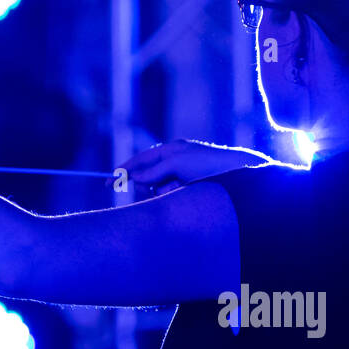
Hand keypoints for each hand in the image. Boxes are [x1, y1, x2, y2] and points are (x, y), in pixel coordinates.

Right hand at [116, 140, 267, 192]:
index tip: (109, 182)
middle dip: (152, 185)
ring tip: (186, 189)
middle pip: (149, 179)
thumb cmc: (210, 165)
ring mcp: (183, 178)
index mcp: (171, 151)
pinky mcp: (190, 191)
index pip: (141, 160)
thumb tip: (137, 177)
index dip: (124, 170)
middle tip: (168, 186)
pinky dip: (177, 197)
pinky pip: (173, 198)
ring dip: (168, 193)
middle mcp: (176, 163)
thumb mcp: (178, 164)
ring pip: (160, 191)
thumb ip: (155, 170)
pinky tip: (192, 194)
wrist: (240, 175)